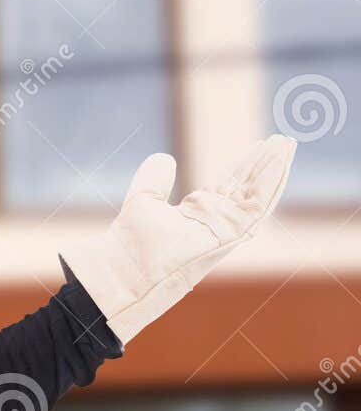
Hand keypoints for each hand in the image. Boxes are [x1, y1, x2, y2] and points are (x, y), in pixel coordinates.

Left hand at [58, 135, 295, 345]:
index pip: (229, 188)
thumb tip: (165, 157)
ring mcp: (225, 231)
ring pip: (259, 196)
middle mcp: (216, 225)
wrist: (123, 270)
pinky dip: (270, 182)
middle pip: (248, 190)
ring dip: (275, 169)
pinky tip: (279, 160)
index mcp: (198, 217)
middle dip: (265, 165)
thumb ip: (154, 179)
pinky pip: (257, 206)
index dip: (244, 167)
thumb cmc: (129, 245)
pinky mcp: (229, 237)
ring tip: (287, 143)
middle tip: (282, 140)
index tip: (258, 145)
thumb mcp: (144, 201)